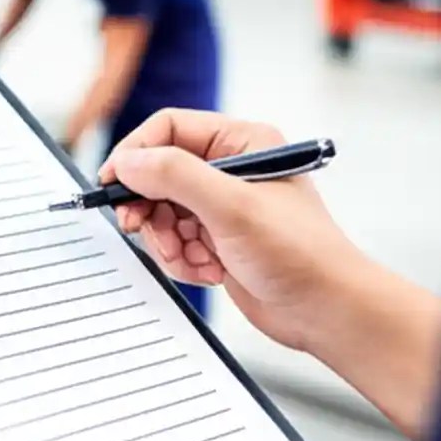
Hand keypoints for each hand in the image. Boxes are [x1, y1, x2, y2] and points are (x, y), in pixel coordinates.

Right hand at [99, 109, 371, 352]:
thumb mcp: (232, 207)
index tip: (113, 181)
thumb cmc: (301, 254)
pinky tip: (209, 272)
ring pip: (162, 211)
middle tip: (137, 226)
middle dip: (149, 206)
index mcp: (242, 142)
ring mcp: (223, 206)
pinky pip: (176, 241)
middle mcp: (231, 169)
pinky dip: (182, 259)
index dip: (136, 153)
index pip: (169, 129)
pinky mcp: (218, 238)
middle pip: (159, 173)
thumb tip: (129, 162)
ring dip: (167, 240)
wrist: (327, 311)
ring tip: (192, 259)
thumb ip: (176, 176)